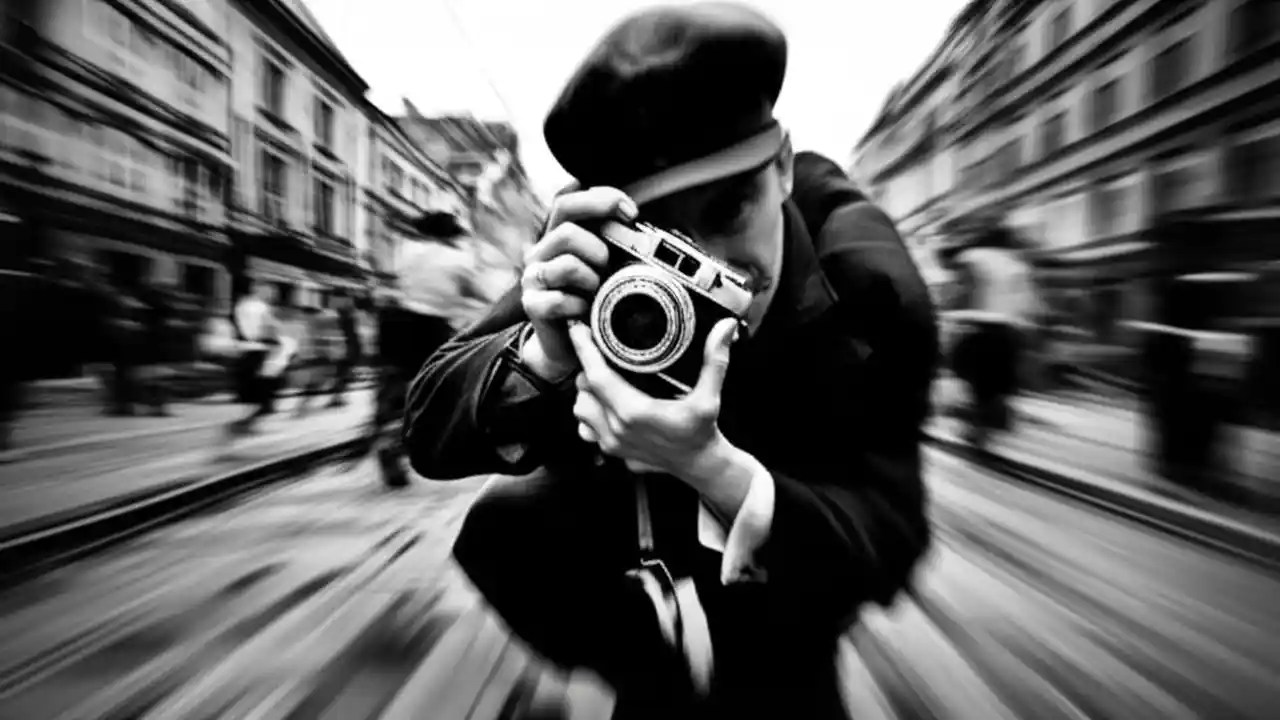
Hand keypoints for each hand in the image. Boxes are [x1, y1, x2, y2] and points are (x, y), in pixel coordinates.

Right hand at [520, 187, 638, 381]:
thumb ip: (615, 244)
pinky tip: (585, 311)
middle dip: (597, 249)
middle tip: (608, 267)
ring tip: (596, 293)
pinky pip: (558, 300)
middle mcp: (542, 252)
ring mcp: (534, 278)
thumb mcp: (606, 268)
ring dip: (591, 280)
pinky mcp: (532, 305)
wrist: (570, 343)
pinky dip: (579, 307)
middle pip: (566, 230)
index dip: (601, 200)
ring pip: (566, 265)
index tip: (632, 213)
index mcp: (559, 236)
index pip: (569, 202)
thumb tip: (638, 225)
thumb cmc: (592, 301)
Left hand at [567, 317, 738, 483]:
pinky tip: (603, 404)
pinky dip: (589, 415)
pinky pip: (586, 429)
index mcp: (635, 411)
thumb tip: (725, 328)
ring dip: (586, 393)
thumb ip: (715, 361)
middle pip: (584, 390)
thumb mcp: (709, 397)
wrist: (700, 465)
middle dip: (587, 368)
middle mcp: (618, 428)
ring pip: (580, 409)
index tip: (579, 330)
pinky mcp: (612, 451)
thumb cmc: (702, 432)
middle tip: (598, 351)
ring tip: (599, 377)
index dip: (584, 350)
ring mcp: (612, 443)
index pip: (597, 376)